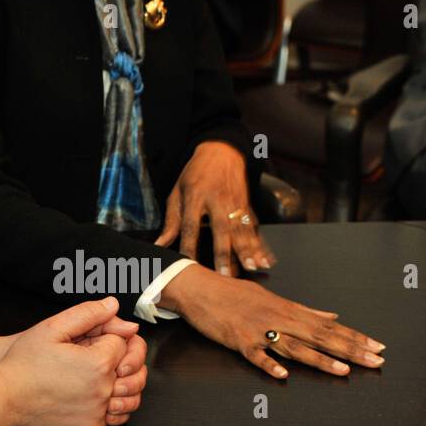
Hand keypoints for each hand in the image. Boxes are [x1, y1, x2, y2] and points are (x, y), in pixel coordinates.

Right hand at [0, 297, 144, 425]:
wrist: (5, 398)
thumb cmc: (24, 364)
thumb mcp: (52, 328)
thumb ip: (87, 313)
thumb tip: (112, 306)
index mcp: (98, 363)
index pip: (124, 343)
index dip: (110, 336)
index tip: (93, 338)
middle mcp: (103, 391)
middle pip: (134, 370)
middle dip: (123, 358)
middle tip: (103, 354)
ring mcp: (98, 413)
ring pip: (131, 397)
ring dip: (124, 384)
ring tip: (106, 375)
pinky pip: (115, 417)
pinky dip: (112, 406)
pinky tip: (98, 395)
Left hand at [156, 140, 275, 275]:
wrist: (221, 151)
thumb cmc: (194, 175)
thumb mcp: (177, 192)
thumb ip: (171, 221)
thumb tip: (159, 244)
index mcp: (194, 196)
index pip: (190, 224)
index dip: (189, 244)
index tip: (189, 263)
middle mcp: (216, 200)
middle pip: (220, 229)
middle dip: (224, 253)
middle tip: (226, 274)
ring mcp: (235, 202)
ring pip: (242, 229)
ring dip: (248, 250)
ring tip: (252, 268)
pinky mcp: (247, 205)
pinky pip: (254, 227)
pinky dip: (261, 244)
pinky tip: (266, 259)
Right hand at [159, 264, 385, 377]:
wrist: (198, 288)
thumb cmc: (234, 293)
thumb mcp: (270, 296)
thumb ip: (302, 309)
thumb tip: (331, 315)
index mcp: (287, 309)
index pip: (328, 325)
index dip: (354, 336)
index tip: (377, 346)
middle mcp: (278, 319)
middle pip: (319, 336)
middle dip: (349, 349)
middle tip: (376, 360)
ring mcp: (259, 330)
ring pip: (293, 347)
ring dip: (319, 359)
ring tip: (343, 370)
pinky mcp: (239, 341)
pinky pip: (256, 355)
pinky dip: (269, 364)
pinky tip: (283, 375)